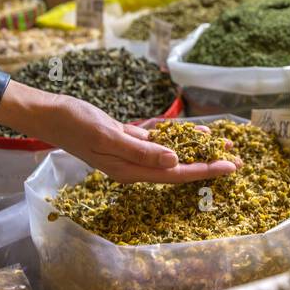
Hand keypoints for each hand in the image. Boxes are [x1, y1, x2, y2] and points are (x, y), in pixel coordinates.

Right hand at [0, 81, 239, 183]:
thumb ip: (141, 150)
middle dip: (208, 163)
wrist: (50, 115)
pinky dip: (178, 137)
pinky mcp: (127, 139)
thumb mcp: (108, 136)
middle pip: (179, 167)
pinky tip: (195, 134)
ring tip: (223, 144)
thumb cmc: (75, 124)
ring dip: (197, 149)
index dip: (205, 170)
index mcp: (130, 171)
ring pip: (172, 153)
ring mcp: (131, 154)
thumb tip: (175, 161)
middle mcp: (134, 166)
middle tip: (238, 160)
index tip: (230, 167)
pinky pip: (159, 141)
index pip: (176, 174)